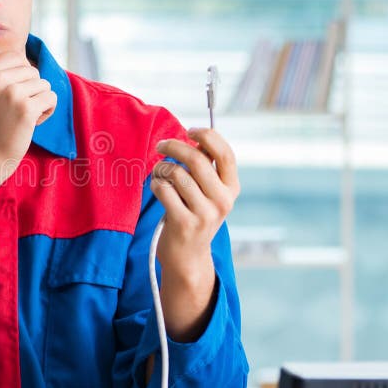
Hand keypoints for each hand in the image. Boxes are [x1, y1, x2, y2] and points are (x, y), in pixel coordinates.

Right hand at [0, 44, 56, 186]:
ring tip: (21, 119)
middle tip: (14, 112)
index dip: (19, 76)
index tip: (9, 96)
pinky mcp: (26, 110)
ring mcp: (13, 94)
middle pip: (33, 71)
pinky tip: (32, 124)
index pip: (17, 57)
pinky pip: (50, 98)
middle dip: (30, 90)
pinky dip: (47, 111)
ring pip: (44, 84)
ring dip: (39, 101)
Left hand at [150, 128, 240, 340]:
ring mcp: (205, 214)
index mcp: (231, 189)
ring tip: (159, 175)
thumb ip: (206, 168)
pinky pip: (164, 189)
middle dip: (174, 147)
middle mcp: (223, 201)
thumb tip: (195, 137)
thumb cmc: (193, 215)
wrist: (188, 257)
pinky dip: (155, 184)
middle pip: (197, 160)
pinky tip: (157, 189)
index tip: (190, 130)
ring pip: (177, 174)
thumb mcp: (208, 193)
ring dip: (161, 169)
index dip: (208, 136)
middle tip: (161, 145)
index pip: (225, 154)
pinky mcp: (185, 223)